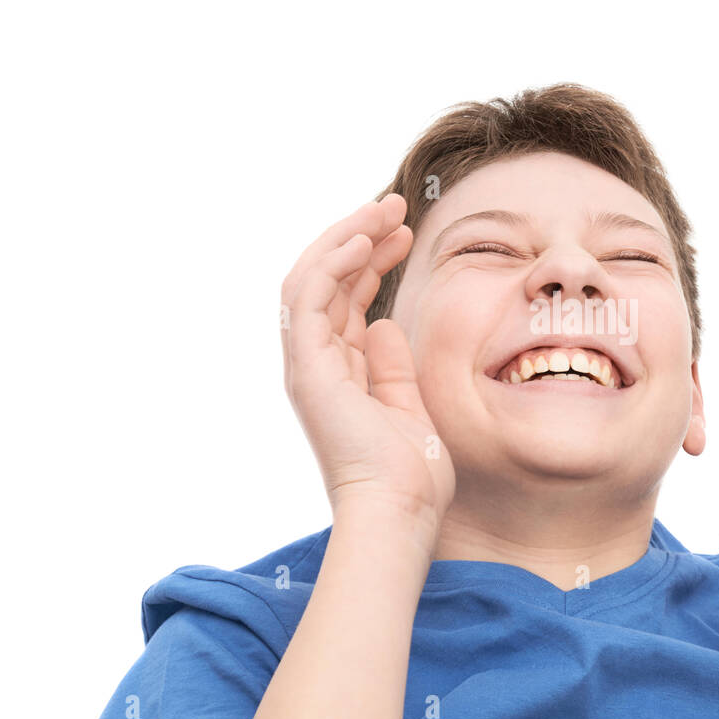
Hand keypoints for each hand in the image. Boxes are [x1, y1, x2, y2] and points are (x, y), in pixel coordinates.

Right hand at [280, 193, 454, 526]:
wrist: (399, 512)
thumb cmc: (411, 474)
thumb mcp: (408, 405)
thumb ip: (392, 367)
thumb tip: (382, 325)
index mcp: (339, 373)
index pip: (345, 299)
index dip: (372, 260)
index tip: (405, 232)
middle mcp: (316, 365)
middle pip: (327, 282)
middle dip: (359, 238)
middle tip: (396, 206)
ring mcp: (307, 366)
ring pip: (311, 280)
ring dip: (346, 239)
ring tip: (383, 210)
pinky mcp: (308, 370)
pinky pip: (308, 300)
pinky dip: (331, 265)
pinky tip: (362, 241)